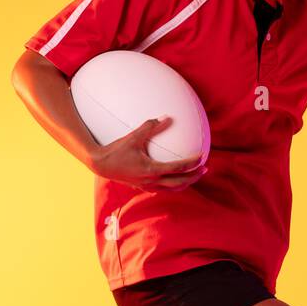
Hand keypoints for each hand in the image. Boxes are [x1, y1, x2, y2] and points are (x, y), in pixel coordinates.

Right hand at [87, 115, 208, 190]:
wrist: (101, 165)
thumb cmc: (116, 149)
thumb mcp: (133, 136)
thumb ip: (150, 126)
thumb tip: (167, 117)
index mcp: (152, 170)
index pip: (178, 168)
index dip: (192, 163)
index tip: (202, 156)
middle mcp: (152, 181)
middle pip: (180, 182)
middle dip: (194, 177)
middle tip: (205, 168)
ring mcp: (148, 186)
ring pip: (172, 189)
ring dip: (185, 182)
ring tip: (194, 175)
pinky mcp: (144, 187)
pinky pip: (163, 188)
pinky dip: (173, 184)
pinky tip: (176, 177)